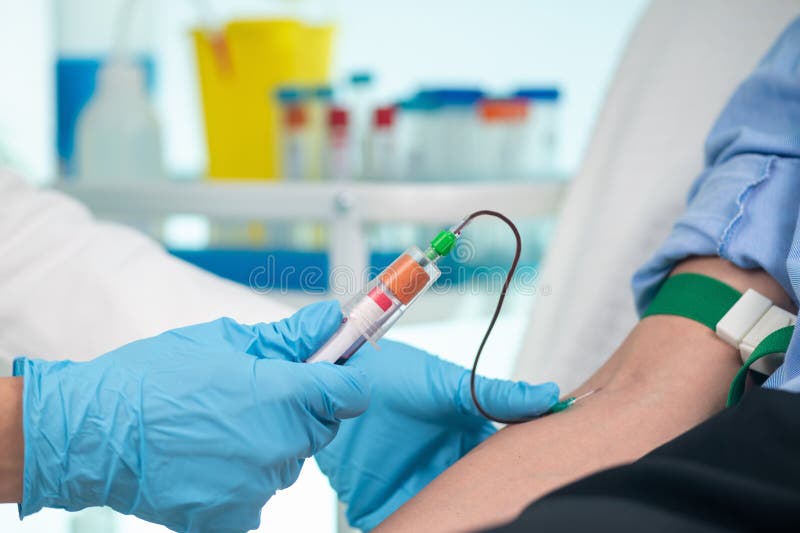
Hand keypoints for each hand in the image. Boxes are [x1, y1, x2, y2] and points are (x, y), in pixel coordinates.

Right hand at [13, 301, 368, 531]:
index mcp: (282, 394)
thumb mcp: (225, 341)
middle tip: (254, 397)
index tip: (332, 376)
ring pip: (288, 461)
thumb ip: (289, 336)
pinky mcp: (232, 517)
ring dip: (270, 446)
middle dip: (300, 411)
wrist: (90, 431)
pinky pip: (258, 494)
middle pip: (320, 428)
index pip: (350, 393)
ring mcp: (257, 486)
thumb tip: (334, 319)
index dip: (343, 381)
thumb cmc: (154, 377)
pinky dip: (242, 479)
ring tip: (219, 427)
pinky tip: (208, 459)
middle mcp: (279, 445)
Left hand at [315, 340, 558, 530]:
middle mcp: (442, 470)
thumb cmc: (391, 374)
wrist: (337, 382)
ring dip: (450, 521)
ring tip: (462, 520)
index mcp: (464, 442)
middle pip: (472, 502)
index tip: (532, 484)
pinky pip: (402, 529)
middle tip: (493, 510)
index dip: (515, 478)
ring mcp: (412, 490)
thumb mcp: (448, 384)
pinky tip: (422, 528)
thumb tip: (548, 394)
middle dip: (483, 509)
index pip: (500, 469)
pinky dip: (411, 532)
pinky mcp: (380, 506)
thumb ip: (496, 395)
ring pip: (441, 519)